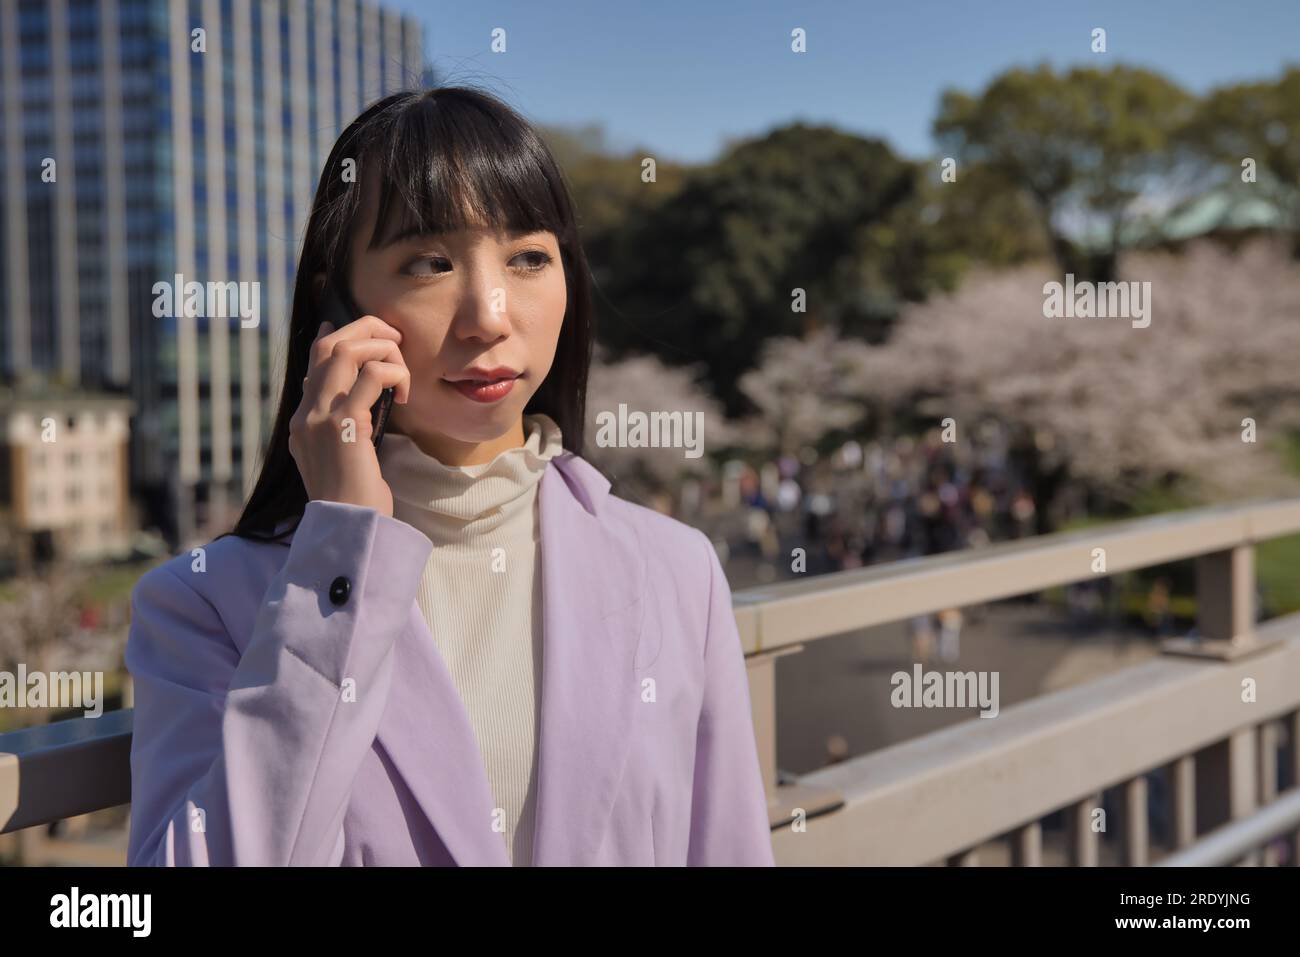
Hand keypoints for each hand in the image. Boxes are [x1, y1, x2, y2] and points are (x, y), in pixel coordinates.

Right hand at [288, 317, 410, 515]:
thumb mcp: (344, 460)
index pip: (313, 363)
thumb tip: (360, 402)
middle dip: (365, 330)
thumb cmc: (356, 502)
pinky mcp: (344, 425)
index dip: (333, 336)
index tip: (349, 326)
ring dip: (383, 349)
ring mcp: (319, 418)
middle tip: (394, 338)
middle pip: (328, 345)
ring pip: (346, 351)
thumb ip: (344, 429)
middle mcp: (305, 415)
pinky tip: (405, 395)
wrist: (349, 530)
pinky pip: (372, 376)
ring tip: (402, 370)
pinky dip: (394, 373)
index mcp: (302, 422)